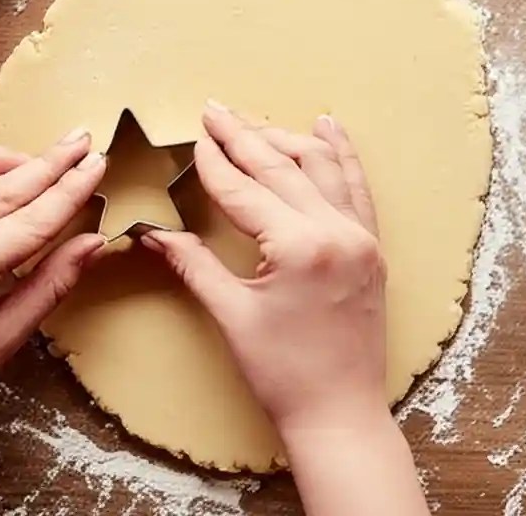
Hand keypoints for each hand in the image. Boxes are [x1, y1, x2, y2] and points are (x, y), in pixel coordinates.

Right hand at [142, 102, 386, 432]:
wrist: (339, 415)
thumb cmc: (284, 375)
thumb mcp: (231, 316)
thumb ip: (194, 264)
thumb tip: (152, 233)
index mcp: (300, 247)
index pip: (245, 191)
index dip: (215, 162)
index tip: (194, 135)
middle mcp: (337, 233)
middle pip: (283, 167)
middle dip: (244, 136)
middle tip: (214, 110)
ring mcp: (361, 239)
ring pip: (322, 168)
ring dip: (286, 139)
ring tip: (253, 122)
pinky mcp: (373, 249)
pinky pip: (357, 189)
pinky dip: (341, 156)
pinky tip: (328, 128)